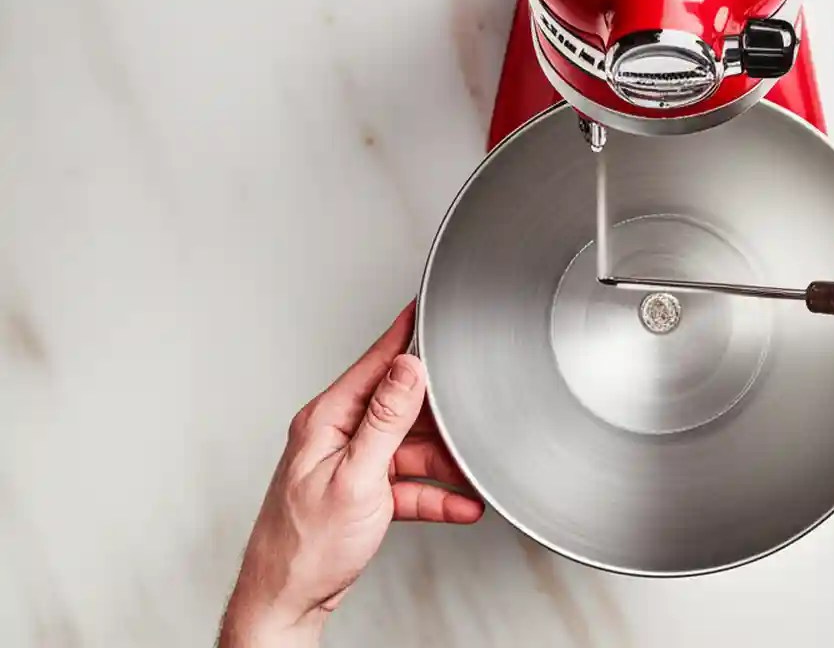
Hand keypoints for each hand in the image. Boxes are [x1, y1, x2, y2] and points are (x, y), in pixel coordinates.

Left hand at [219, 304, 483, 647]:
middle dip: (439, 422)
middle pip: (401, 409)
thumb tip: (406, 368)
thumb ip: (385, 420)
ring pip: (410, 448)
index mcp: (327, 421)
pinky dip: (433, 494)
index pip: (373, 364)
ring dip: (442, 466)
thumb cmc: (304, 546)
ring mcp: (350, 465)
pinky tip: (457, 504)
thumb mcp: (356, 476)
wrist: (287, 600)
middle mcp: (337, 437)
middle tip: (469, 426)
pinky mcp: (362, 492)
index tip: (423, 310)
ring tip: (468, 479)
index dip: (403, 336)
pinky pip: (407, 483)